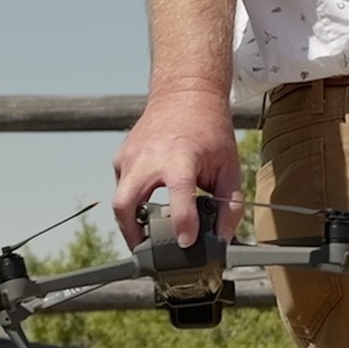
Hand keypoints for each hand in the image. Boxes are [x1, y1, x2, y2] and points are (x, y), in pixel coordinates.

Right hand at [112, 84, 240, 248]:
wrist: (185, 92)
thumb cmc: (209, 129)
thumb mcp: (229, 166)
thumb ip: (230, 206)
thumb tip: (224, 239)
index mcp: (180, 157)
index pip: (177, 194)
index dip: (182, 222)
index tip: (185, 242)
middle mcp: (149, 158)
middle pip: (126, 205)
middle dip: (134, 236)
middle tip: (149, 254)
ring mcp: (130, 157)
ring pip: (118, 201)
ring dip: (130, 224)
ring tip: (147, 239)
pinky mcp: (121, 158)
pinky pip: (121, 188)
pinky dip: (132, 203)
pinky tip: (147, 206)